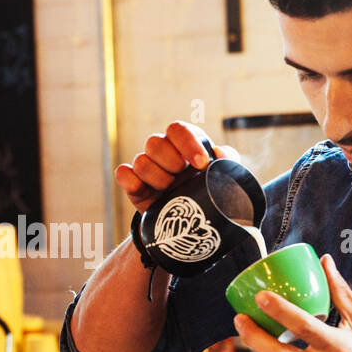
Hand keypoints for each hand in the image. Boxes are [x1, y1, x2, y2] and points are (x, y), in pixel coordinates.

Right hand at [115, 121, 239, 211]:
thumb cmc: (209, 190)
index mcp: (184, 143)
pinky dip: (132, 182)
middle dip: (170, 162)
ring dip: (157, 178)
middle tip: (182, 176)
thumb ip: (228, 160)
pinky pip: (123, 174)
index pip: (177, 129)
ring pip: (140, 161)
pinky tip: (148, 192)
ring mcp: (146, 168)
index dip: (188, 144)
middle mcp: (162, 151)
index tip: (201, 164)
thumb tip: (219, 153)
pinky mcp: (134, 185)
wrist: (191, 222)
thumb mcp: (224, 175)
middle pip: (154, 142)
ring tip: (169, 191)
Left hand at [232, 253, 351, 351]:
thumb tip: (324, 262)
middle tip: (240, 317)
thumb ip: (340, 292)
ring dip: (257, 347)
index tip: (260, 296)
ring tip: (249, 329)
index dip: (278, 310)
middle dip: (252, 335)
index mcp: (337, 346)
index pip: (302, 326)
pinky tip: (265, 347)